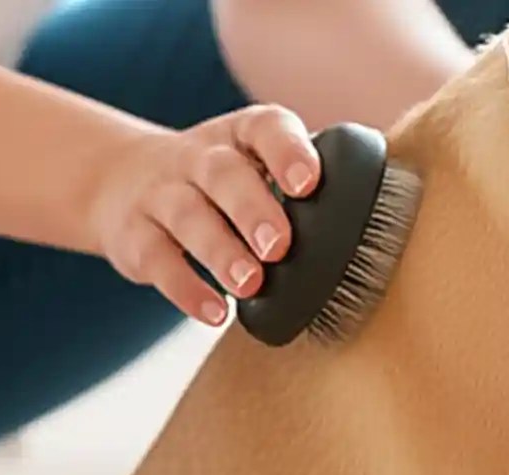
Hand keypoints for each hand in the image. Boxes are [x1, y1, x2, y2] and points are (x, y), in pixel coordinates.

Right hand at [86, 104, 320, 325]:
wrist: (121, 181)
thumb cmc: (223, 184)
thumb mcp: (256, 166)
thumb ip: (306, 187)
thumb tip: (387, 219)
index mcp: (242, 136)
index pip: (265, 128)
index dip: (288, 152)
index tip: (311, 183)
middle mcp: (199, 158)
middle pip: (224, 174)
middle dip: (254, 208)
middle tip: (281, 246)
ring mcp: (161, 194)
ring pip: (188, 215)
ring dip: (221, 251)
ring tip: (251, 283)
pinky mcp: (134, 235)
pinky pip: (156, 259)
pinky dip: (185, 289)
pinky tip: (213, 312)